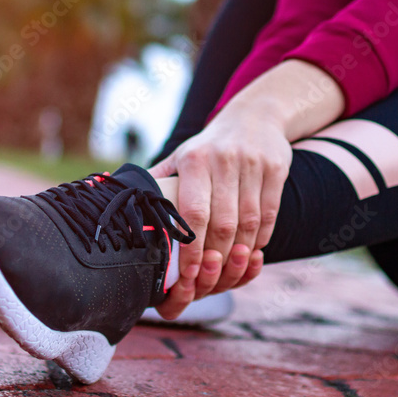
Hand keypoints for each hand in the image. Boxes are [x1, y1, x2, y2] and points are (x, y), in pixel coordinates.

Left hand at [148, 105, 290, 318]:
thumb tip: (120, 207)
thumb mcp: (181, 157)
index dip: (191, 249)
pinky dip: (260, 238)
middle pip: (223, 223)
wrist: (255, 117)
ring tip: (229, 269)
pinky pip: (269, 214)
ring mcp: (253, 164)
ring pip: (249, 221)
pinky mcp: (277, 169)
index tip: (188, 275)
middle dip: (216, 258)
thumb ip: (158, 183)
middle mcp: (223, 160)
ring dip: (240, 252)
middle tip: (208, 280)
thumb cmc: (209, 148)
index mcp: (194, 160)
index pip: (193, 213)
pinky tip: (250, 250)